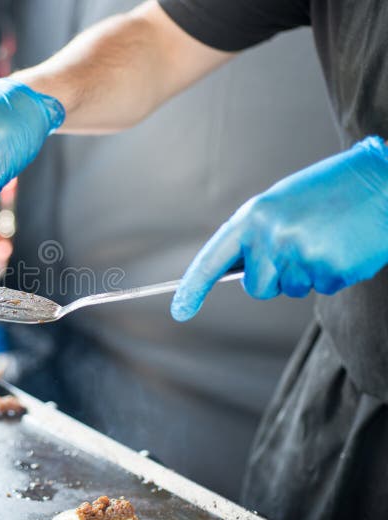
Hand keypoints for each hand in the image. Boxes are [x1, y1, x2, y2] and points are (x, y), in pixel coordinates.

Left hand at [172, 136, 387, 320]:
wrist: (382, 182)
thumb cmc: (329, 191)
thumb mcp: (280, 203)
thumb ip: (256, 234)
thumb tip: (237, 268)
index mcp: (254, 216)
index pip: (211, 259)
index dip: (193, 287)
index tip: (181, 309)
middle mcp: (271, 238)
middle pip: (257, 286)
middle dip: (273, 277)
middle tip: (298, 246)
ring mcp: (300, 256)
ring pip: (290, 289)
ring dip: (305, 273)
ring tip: (324, 239)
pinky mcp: (329, 271)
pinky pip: (320, 287)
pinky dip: (331, 273)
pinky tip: (342, 247)